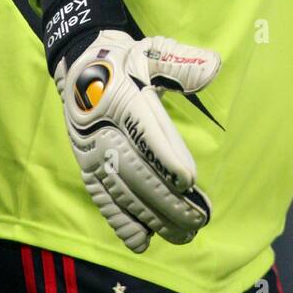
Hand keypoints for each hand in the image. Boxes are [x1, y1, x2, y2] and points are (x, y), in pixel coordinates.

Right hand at [53, 28, 220, 251]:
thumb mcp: (152, 51)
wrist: (78, 65)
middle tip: (200, 219)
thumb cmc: (125, 60)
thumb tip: (213, 66)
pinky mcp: (86, 166)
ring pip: (122, 190)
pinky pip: (101, 198)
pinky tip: (142, 242)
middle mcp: (102, 128)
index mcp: (122, 97)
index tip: (189, 180)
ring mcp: (91, 151)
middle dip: (167, 199)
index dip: (165, 156)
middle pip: (135, 169)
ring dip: (152, 216)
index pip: (144, 130)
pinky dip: (120, 221)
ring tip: (184, 235)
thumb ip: (181, 62)